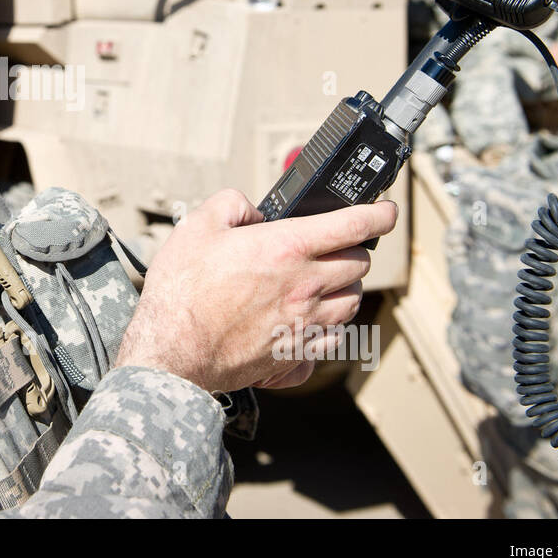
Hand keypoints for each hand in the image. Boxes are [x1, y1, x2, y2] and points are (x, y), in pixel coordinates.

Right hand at [115, 189, 397, 393]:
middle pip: (359, 264)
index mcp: (286, 248)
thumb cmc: (181, 294)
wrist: (171, 353)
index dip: (379, 213)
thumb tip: (253, 211)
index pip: (355, 225)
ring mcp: (305, 323)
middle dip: (354, 249)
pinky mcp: (296, 353)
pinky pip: (335, 337)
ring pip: (352, 301)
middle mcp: (305, 286)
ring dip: (345, 287)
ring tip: (323, 280)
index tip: (386, 210)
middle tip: (336, 245)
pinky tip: (310, 318)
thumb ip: (232, 204)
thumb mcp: (197, 227)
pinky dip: (331, 325)